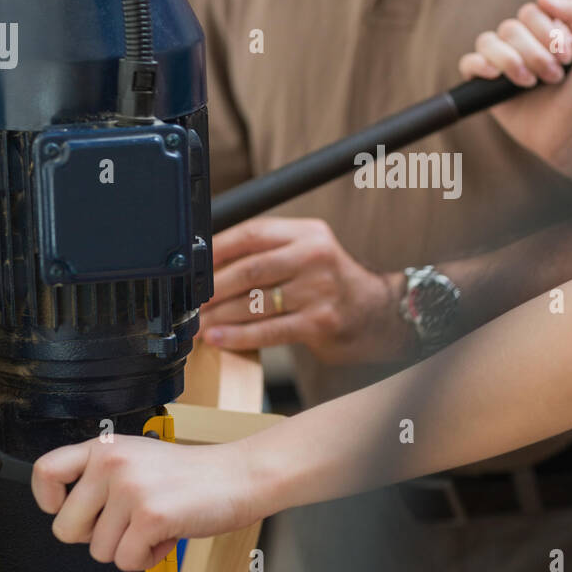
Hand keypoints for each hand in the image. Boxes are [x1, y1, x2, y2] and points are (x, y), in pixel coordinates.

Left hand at [32, 436, 263, 571]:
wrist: (240, 476)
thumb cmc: (191, 476)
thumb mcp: (139, 459)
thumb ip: (103, 478)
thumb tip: (68, 518)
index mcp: (105, 447)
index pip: (46, 472)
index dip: (49, 502)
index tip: (67, 510)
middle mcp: (112, 463)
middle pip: (66, 528)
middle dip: (96, 538)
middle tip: (129, 523)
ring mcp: (130, 489)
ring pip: (99, 551)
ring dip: (129, 549)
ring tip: (156, 524)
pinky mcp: (150, 516)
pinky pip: (127, 561)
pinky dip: (149, 559)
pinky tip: (167, 536)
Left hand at [200, 216, 410, 363]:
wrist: (381, 314)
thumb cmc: (333, 285)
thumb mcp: (309, 255)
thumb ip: (270, 253)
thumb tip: (211, 266)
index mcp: (308, 233)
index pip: (253, 234)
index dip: (217, 249)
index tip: (192, 265)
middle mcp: (315, 256)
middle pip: (249, 269)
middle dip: (212, 289)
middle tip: (190, 301)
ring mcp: (319, 290)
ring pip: (255, 302)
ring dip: (219, 315)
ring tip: (197, 323)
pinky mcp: (320, 322)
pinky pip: (269, 330)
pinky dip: (238, 336)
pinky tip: (218, 338)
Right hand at [458, 0, 571, 164]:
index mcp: (543, 29)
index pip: (530, 12)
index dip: (547, 33)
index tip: (568, 59)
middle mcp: (520, 42)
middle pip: (510, 28)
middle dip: (534, 53)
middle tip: (554, 77)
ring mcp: (501, 63)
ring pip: (487, 41)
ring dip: (510, 60)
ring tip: (529, 83)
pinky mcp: (486, 86)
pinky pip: (468, 63)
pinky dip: (479, 65)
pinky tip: (495, 76)